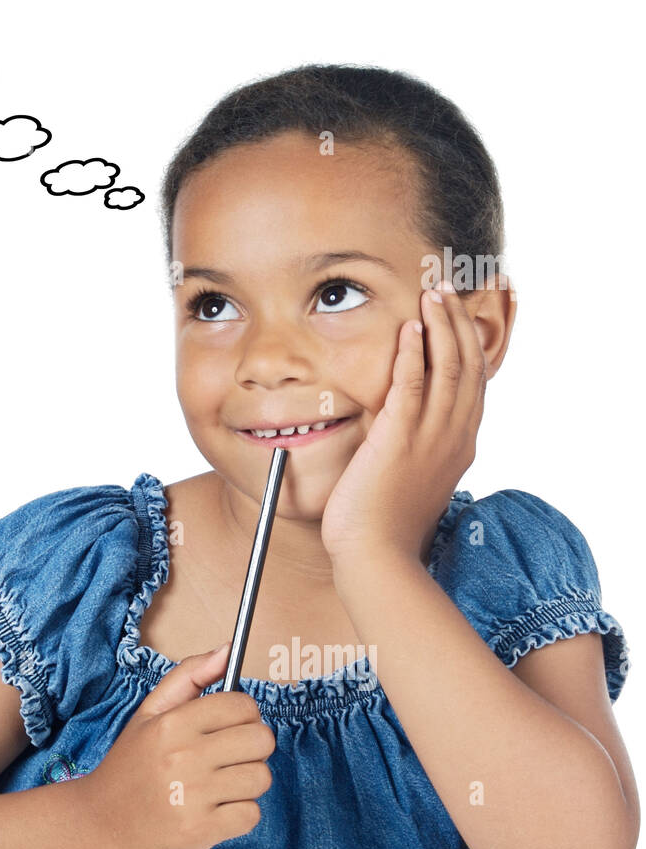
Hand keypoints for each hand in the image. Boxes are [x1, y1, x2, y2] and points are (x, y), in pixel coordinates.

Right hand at [75, 641, 275, 848]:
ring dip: (247, 782)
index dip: (244, 714)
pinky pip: (251, 815)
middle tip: (229, 756)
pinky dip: (239, 814)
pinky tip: (214, 810)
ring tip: (220, 784)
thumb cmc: (130, 765)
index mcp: (172, 723)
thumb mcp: (149, 713)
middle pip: (261, 740)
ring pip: (260, 777)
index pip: (242, 705)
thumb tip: (227, 649)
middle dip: (252, 747)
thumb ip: (189, 676)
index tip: (231, 726)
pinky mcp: (200, 831)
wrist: (100, 822)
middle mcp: (183, 756)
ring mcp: (192, 795)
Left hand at [320, 280, 486, 569]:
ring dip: (441, 326)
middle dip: (458, 324)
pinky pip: (413, 385)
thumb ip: (416, 454)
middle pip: (467, 367)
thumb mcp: (413, 483)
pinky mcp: (401, 439)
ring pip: (447, 368)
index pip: (473, 386)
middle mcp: (454, 438)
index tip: (459, 319)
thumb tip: (401, 439)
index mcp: (458, 447)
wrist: (376, 557)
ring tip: (433, 294)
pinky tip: (412, 328)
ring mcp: (431, 438)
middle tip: (447, 291)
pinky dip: (416, 353)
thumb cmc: (384, 528)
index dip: (469, 347)